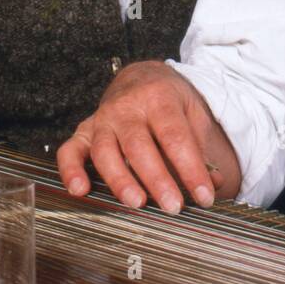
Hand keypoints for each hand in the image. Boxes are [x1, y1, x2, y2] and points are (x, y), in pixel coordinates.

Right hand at [56, 61, 232, 212]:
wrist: (142, 77)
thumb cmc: (170, 101)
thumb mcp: (193, 113)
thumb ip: (201, 148)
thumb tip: (214, 182)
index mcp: (158, 97)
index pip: (176, 137)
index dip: (191, 169)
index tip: (205, 196)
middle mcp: (126, 107)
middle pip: (139, 146)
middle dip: (157, 179)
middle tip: (173, 206)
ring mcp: (102, 119)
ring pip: (105, 151)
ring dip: (119, 180)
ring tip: (136, 203)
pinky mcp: (84, 131)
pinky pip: (70, 151)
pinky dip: (70, 171)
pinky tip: (80, 190)